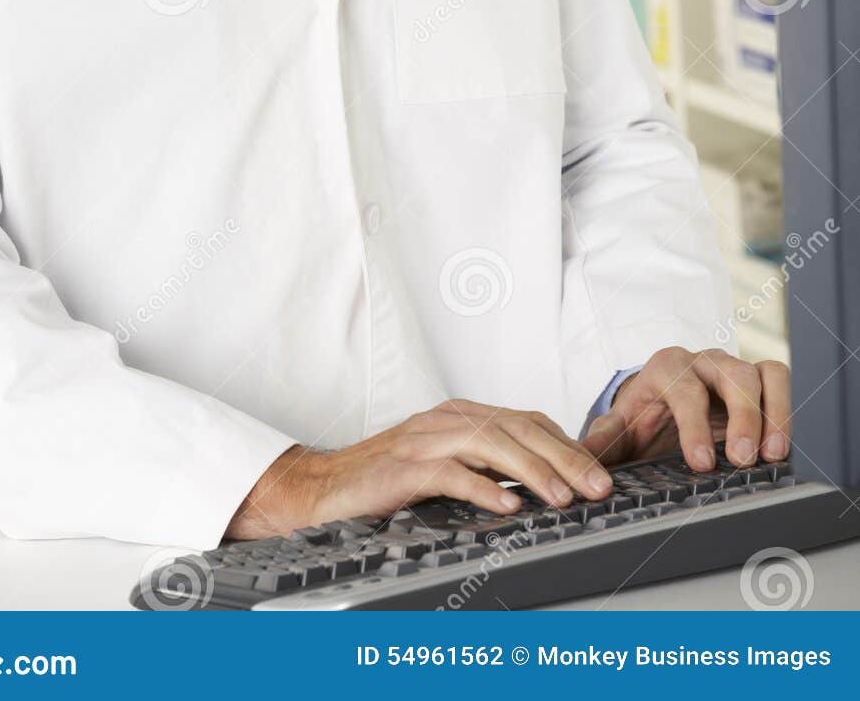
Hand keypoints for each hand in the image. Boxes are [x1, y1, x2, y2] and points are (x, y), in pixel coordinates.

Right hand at [224, 399, 614, 538]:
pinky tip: (509, 505)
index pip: (528, 419)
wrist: (321, 488)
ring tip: (565, 497)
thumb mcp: (444, 464)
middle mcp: (448, 419)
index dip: (568, 444)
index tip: (599, 471)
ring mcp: (426, 440)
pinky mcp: (405, 467)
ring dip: (535, 471)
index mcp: (462, 416)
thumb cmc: (384, 480)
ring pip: (493, 443)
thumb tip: (540, 484)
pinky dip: (484, 488)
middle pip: (519, 427)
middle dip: (565, 456)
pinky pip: (452, 473)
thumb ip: (485, 464)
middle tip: (598, 486)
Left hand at [584, 347, 790, 473]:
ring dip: (771, 414)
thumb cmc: (647, 413)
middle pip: (729, 374)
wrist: (664, 399)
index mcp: (665, 368)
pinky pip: (778, 380)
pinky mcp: (757, 379)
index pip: (683, 389)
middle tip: (742, 460)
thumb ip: (605, 442)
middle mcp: (702, 362)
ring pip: (761, 373)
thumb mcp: (622, 426)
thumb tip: (585, 465)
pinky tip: (781, 447)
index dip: (694, 424)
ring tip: (772, 456)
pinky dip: (785, 409)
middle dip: (740, 416)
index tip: (701, 462)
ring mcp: (733, 368)